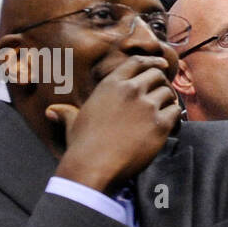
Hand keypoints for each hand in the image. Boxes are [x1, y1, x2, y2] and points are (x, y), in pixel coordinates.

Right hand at [49, 57, 180, 192]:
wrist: (94, 165)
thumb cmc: (82, 145)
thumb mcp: (73, 122)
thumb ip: (67, 112)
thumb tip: (52, 111)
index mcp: (111, 84)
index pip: (137, 63)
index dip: (152, 62)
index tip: (162, 65)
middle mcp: (131, 90)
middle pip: (157, 76)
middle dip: (162, 84)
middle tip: (163, 95)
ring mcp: (146, 106)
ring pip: (168, 94)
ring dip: (169, 101)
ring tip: (166, 111)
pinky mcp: (159, 124)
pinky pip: (175, 113)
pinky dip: (175, 118)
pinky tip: (171, 125)